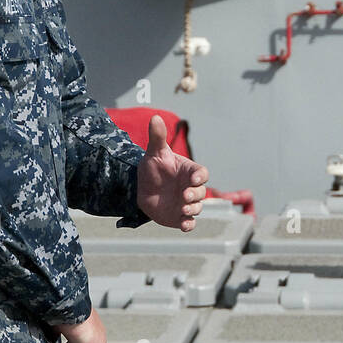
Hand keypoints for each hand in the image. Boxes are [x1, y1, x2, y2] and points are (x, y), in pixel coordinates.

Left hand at [136, 115, 209, 230]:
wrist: (141, 188)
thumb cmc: (153, 168)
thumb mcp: (154, 152)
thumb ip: (158, 137)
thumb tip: (155, 117)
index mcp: (188, 171)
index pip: (202, 173)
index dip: (200, 176)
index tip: (194, 179)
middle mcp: (191, 188)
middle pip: (202, 192)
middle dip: (196, 195)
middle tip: (184, 196)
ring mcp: (186, 203)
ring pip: (197, 208)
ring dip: (193, 209)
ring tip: (183, 209)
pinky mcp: (179, 217)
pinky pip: (189, 223)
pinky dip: (189, 225)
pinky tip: (185, 226)